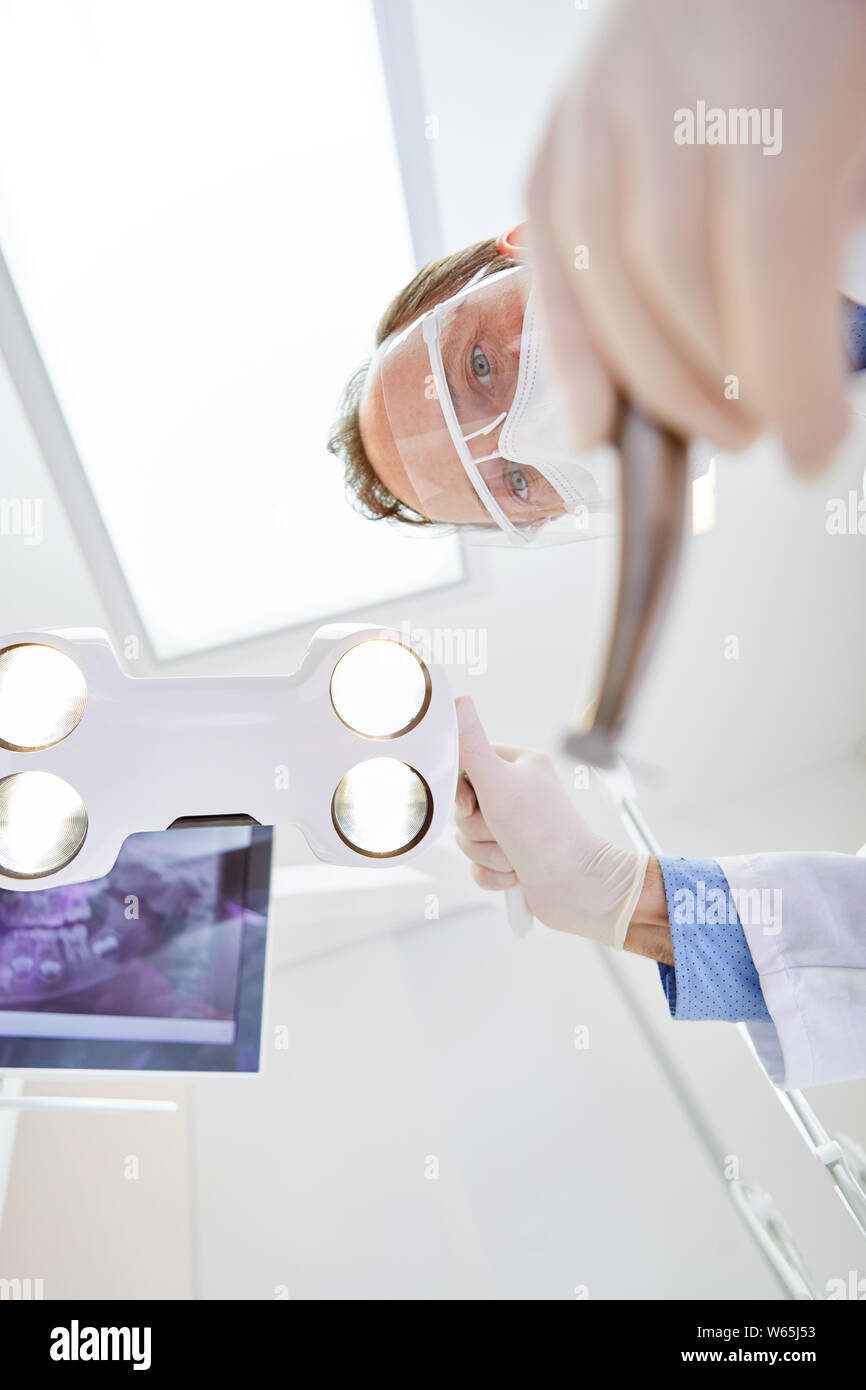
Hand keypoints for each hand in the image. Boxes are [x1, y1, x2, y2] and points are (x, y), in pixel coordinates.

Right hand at [455, 697, 648, 948]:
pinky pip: (478, 866)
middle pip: (464, 809)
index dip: (462, 792)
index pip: (466, 769)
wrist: (577, 889)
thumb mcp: (499, 782)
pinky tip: (514, 874)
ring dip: (488, 854)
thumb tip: (457, 701)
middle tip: (504, 832)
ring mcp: (515, 830)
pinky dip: (493, 875)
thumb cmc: (546, 834)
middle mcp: (518, 795)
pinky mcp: (511, 860)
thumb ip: (472, 744)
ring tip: (515, 856)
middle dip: (480, 830)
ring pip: (469, 839)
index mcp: (519, 768)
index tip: (474, 804)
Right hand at [526, 0, 865, 472]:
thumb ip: (828, 219)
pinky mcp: (559, 130)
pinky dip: (567, 349)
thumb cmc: (822, 24)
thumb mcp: (861, 111)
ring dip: (649, 381)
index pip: (766, 249)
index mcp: (772, 68)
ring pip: (598, 273)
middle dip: (715, 384)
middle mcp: (665, 82)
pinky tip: (595, 419)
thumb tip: (799, 354)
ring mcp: (596, 103)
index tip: (809, 446)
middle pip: (670, 273)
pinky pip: (548, 253)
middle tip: (758, 432)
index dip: (783, 369)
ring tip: (705, 428)